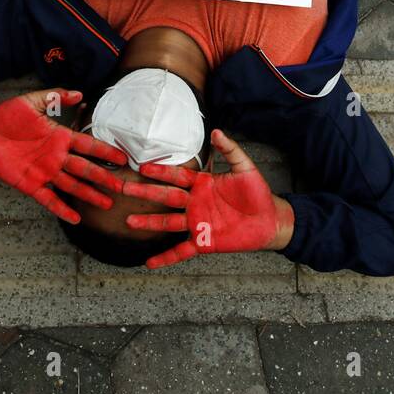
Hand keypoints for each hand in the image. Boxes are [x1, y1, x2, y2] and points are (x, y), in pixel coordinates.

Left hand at [0, 89, 127, 224]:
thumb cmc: (6, 116)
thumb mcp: (30, 101)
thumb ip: (54, 96)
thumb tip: (78, 92)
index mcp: (59, 137)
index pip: (88, 145)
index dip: (105, 151)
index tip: (123, 157)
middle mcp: (56, 156)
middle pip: (85, 168)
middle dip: (104, 177)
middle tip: (122, 186)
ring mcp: (44, 172)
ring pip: (72, 185)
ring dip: (89, 194)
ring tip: (106, 203)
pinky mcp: (30, 184)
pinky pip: (48, 199)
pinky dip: (61, 209)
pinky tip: (75, 218)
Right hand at [122, 129, 292, 267]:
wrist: (270, 220)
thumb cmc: (258, 193)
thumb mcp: (245, 168)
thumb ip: (230, 150)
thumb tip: (216, 131)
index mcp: (203, 184)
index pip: (177, 176)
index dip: (160, 171)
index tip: (143, 167)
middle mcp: (195, 203)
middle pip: (166, 197)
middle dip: (145, 192)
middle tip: (123, 188)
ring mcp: (197, 223)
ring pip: (168, 222)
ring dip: (149, 222)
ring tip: (130, 221)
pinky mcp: (203, 242)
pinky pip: (180, 251)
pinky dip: (165, 258)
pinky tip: (149, 263)